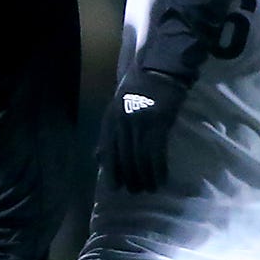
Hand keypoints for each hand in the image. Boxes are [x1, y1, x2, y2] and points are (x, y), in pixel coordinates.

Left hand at [99, 69, 185, 192]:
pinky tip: (161, 179)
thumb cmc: (138, 89)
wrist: (159, 69)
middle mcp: (122, 123)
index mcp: (110, 119)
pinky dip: (158, 169)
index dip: (111, 172)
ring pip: (140, 159)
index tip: (116, 188)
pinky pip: (156, 153)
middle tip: (136, 191)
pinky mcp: (158, 123)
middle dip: (130, 179)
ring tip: (150, 188)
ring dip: (146, 177)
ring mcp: (140, 123)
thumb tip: (98, 158)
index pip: (107, 152)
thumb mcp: (116, 109)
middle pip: (124, 159)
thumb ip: (108, 133)